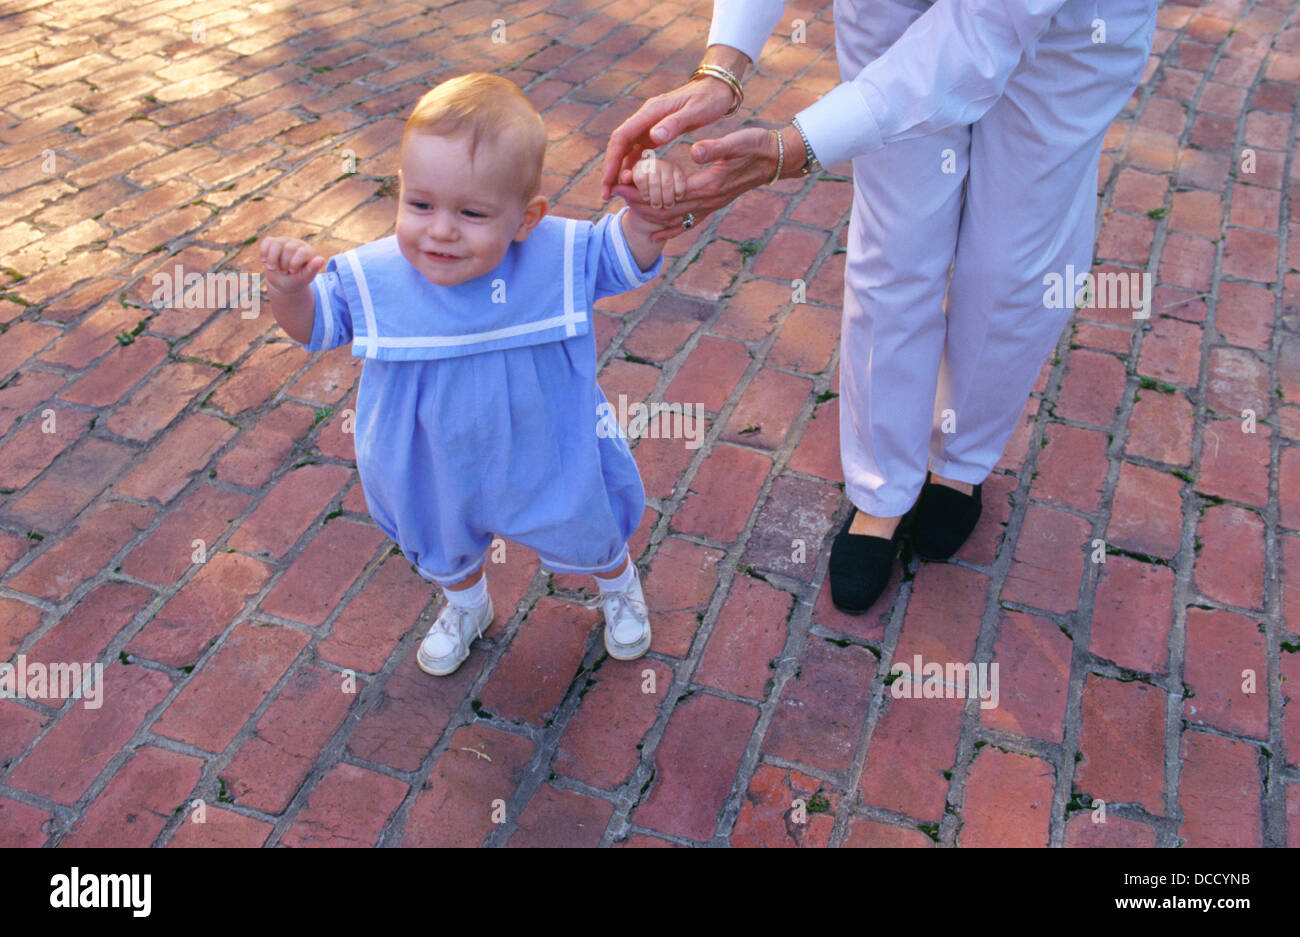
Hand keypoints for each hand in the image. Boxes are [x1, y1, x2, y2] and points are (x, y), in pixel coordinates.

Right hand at [260, 236, 325, 291]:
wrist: (283, 283)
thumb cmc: (296, 281)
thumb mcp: (304, 278)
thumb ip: (312, 269)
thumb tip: (321, 259)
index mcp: (309, 252)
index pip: (302, 252)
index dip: (294, 263)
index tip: (293, 272)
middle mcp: (298, 244)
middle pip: (289, 248)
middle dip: (284, 263)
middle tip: (285, 272)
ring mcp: (286, 241)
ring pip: (277, 244)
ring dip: (272, 259)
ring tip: (273, 268)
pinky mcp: (274, 242)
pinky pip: (267, 242)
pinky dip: (264, 252)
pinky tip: (264, 261)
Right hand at [601, 76, 735, 200]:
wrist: (716, 88)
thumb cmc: (709, 100)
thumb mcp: (696, 112)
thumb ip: (675, 124)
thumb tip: (654, 136)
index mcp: (651, 112)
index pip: (622, 137)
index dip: (613, 160)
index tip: (609, 181)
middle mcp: (645, 117)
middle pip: (619, 145)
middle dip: (610, 169)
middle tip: (606, 194)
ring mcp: (648, 125)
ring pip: (626, 149)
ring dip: (619, 170)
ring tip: (615, 193)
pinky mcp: (655, 131)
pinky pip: (637, 150)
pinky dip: (632, 166)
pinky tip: (632, 183)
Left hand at [612, 127, 782, 242]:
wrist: (774, 161)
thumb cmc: (756, 146)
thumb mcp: (737, 142)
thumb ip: (714, 148)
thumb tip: (694, 150)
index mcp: (709, 185)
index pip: (667, 192)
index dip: (643, 189)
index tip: (621, 182)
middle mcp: (708, 201)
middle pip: (665, 208)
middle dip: (638, 202)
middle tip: (614, 194)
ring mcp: (710, 206)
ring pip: (673, 218)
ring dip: (648, 214)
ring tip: (625, 207)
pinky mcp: (712, 206)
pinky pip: (687, 223)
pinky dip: (668, 229)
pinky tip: (653, 232)